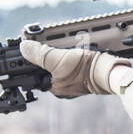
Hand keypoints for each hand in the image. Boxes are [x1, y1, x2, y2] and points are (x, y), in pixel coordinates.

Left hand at [18, 40, 132, 97]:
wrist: (109, 71)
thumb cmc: (84, 69)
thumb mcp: (57, 58)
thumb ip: (39, 54)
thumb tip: (23, 47)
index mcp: (52, 87)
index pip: (35, 73)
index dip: (33, 60)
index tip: (33, 48)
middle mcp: (61, 88)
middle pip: (48, 68)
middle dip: (49, 55)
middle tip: (51, 45)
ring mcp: (73, 83)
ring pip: (60, 65)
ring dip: (60, 54)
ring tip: (65, 45)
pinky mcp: (83, 77)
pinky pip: (72, 65)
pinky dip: (71, 56)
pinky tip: (75, 49)